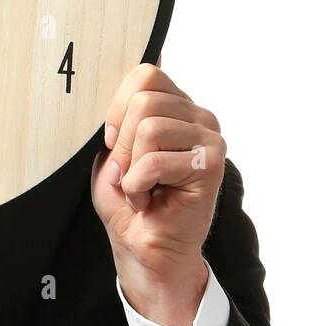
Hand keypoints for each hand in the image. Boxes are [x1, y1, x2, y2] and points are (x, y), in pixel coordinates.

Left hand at [90, 63, 224, 325]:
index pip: (146, 74)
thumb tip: (126, 91)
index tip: (115, 142)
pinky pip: (154, 160)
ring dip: (132, 167)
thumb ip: (118, 119)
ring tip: (143, 188)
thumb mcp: (112, 155)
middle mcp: (199, 117)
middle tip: (132, 173)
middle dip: (123, 143)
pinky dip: (138, 186)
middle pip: (144, 99)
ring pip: (148, 127)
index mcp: (178, 107)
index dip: (118, 107)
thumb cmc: (131, 205)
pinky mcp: (212, 164)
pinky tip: (149, 200)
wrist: (147, 252)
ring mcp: (210, 139)